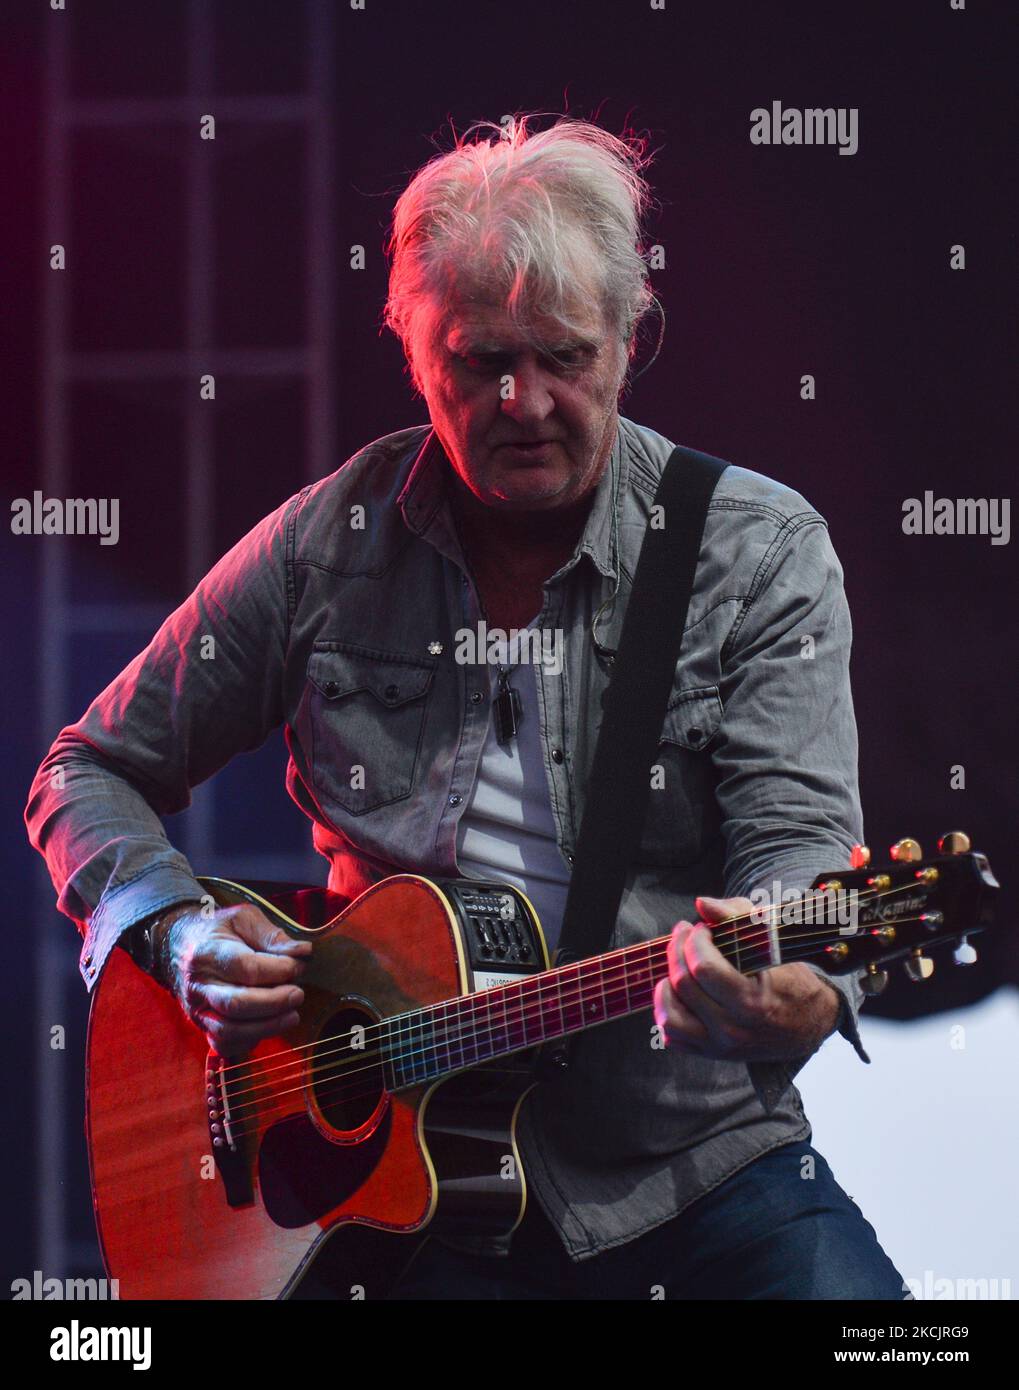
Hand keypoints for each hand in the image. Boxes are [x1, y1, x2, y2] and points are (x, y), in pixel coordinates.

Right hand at [154, 902, 311, 1054]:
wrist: (180, 946)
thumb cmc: (218, 930)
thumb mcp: (243, 919)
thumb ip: (272, 936)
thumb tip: (303, 952)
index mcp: (208, 952)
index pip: (246, 968)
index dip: (278, 970)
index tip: (298, 966)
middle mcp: (199, 984)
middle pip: (236, 1003)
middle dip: (274, 1002)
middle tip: (298, 994)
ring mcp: (197, 1008)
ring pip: (229, 1030)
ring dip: (267, 1026)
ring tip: (292, 1015)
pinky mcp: (202, 1025)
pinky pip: (224, 1044)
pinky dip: (249, 1041)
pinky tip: (269, 1026)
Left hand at [653, 894, 841, 1062]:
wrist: (809, 1023)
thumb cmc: (789, 977)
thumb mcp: (772, 942)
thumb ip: (736, 917)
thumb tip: (702, 904)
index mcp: (752, 1001)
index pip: (704, 968)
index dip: (696, 940)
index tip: (702, 928)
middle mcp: (734, 1029)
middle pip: (684, 984)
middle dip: (678, 949)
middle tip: (686, 934)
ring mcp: (720, 1045)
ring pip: (670, 1016)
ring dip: (667, 983)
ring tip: (678, 965)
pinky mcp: (711, 1054)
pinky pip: (672, 1037)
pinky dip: (669, 1012)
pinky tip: (679, 992)